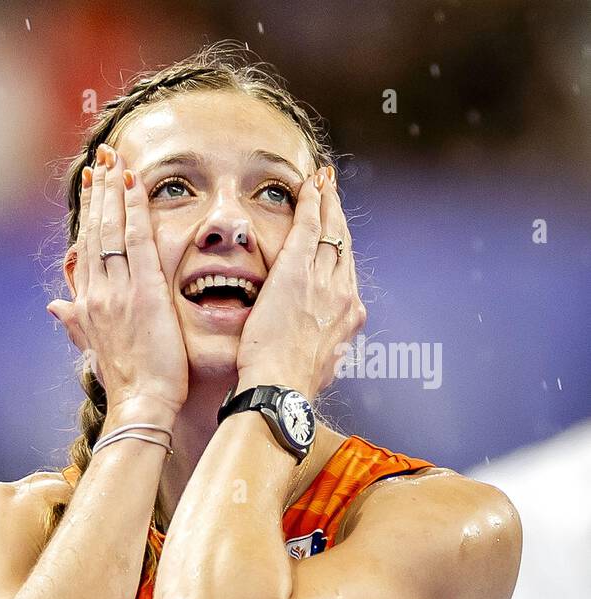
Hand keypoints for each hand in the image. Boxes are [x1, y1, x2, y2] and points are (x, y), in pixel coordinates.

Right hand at [47, 144, 187, 416]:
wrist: (139, 404)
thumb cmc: (125, 383)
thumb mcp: (92, 349)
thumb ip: (74, 323)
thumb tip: (54, 305)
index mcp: (85, 304)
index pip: (86, 248)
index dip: (88, 213)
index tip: (90, 185)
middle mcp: (95, 292)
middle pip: (94, 230)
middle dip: (97, 190)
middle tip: (100, 156)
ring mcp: (117, 290)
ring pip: (111, 229)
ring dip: (112, 190)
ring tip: (114, 158)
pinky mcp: (142, 291)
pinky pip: (136, 240)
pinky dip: (134, 209)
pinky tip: (135, 183)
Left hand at [235, 166, 366, 398]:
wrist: (280, 386)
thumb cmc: (289, 385)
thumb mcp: (319, 367)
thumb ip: (323, 349)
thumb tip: (319, 350)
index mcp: (348, 318)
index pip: (345, 273)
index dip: (341, 249)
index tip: (338, 236)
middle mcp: (344, 294)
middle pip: (344, 245)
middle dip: (338, 216)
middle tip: (334, 192)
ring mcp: (324, 280)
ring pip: (330, 230)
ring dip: (327, 202)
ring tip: (323, 182)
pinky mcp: (298, 270)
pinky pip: (308, 225)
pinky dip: (311, 202)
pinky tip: (310, 184)